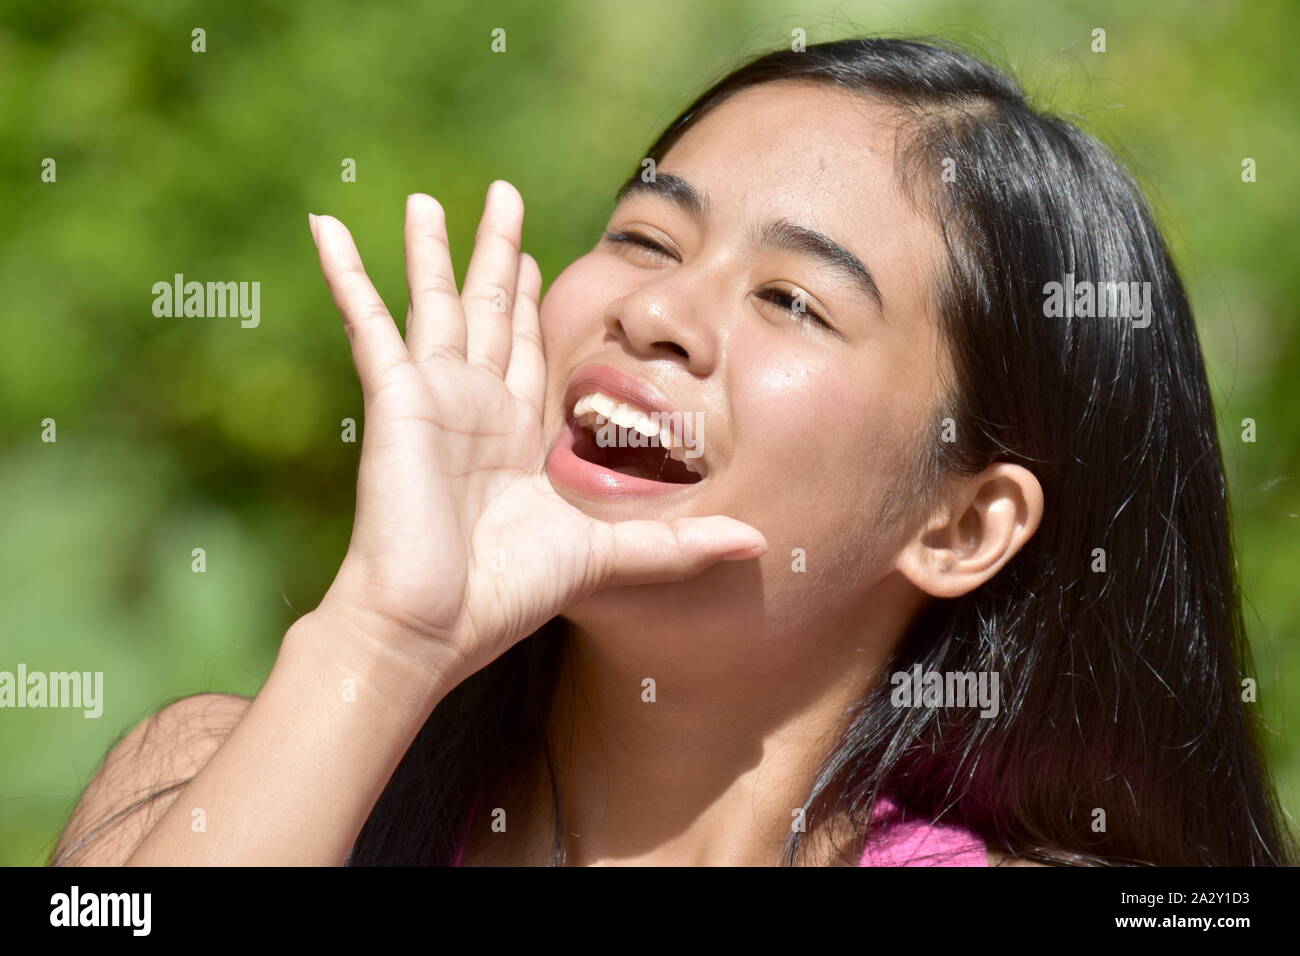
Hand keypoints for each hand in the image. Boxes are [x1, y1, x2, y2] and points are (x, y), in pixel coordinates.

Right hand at [306, 182, 766, 684]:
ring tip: (422, 199)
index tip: (536, 259)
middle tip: (501, 195)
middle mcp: (475, 405)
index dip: (529, 301)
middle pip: (488, 309)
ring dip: (431, 249)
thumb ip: (679, 545)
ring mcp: (433, 395)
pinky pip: (369, 320)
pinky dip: (347, 274)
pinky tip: (328, 228)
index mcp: (517, 435)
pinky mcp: (397, 395)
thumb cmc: (509, 596)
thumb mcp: (610, 556)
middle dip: (494, 253)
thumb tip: (759, 544)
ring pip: (435, 301)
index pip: (526, 348)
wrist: (432, 626)